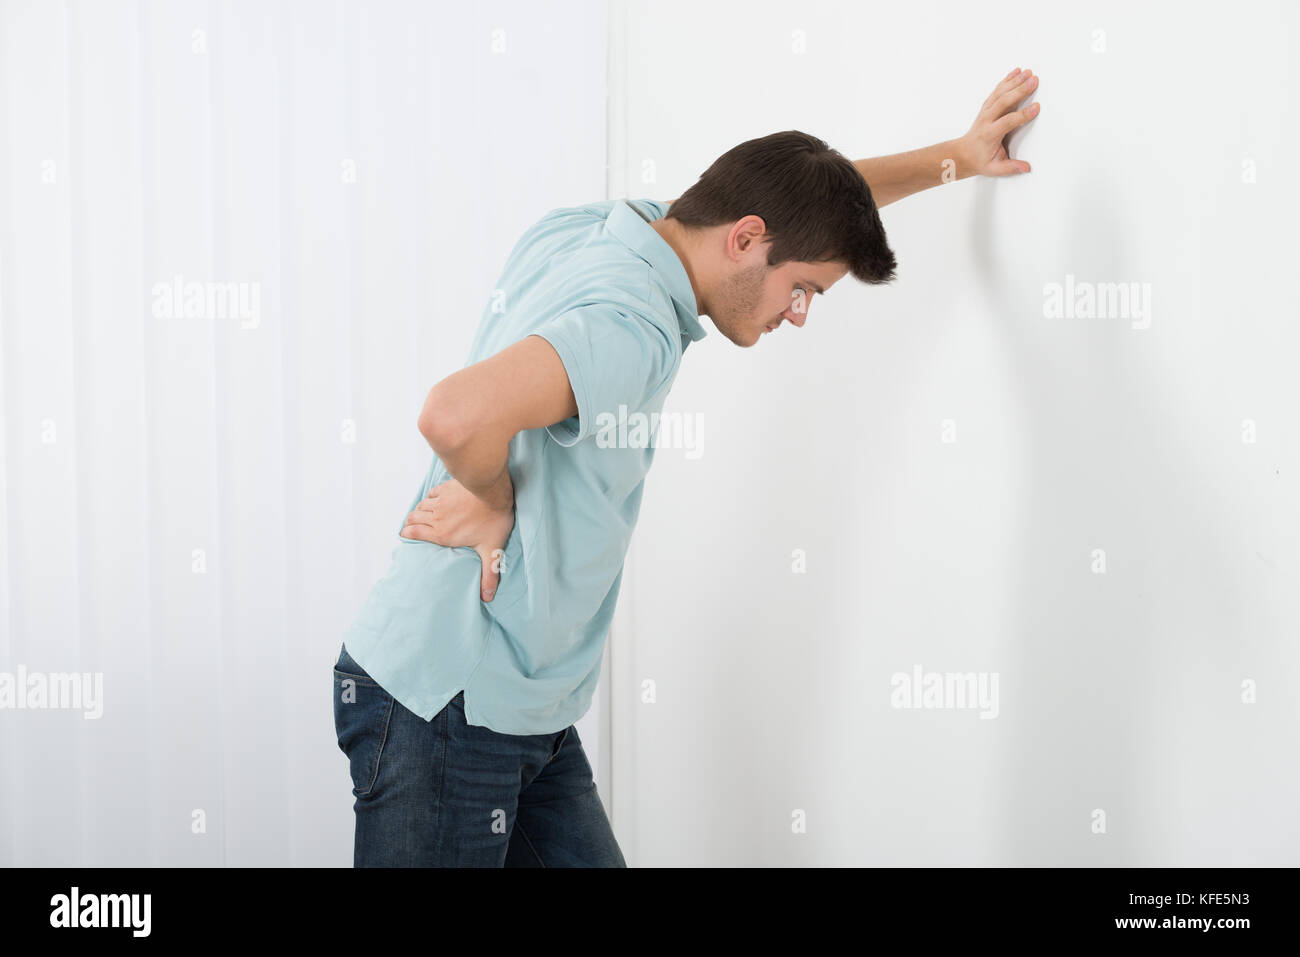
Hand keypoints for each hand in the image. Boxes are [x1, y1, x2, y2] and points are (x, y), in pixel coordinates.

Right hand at [401, 474, 515, 601]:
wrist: (492, 490)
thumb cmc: (492, 519)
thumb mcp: (491, 550)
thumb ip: (488, 574)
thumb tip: (487, 597)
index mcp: (442, 534)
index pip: (414, 534)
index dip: (406, 535)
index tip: (406, 536)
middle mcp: (436, 518)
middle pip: (413, 518)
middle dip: (410, 523)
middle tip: (411, 526)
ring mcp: (440, 501)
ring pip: (420, 505)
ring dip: (418, 510)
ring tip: (420, 514)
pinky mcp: (447, 488)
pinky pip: (432, 493)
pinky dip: (430, 497)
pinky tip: (435, 499)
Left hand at [959, 67, 1040, 176]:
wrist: (962, 154)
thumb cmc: (979, 161)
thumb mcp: (994, 169)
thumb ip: (1010, 168)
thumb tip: (1026, 168)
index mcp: (990, 134)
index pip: (1008, 121)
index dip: (1022, 115)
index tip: (1036, 108)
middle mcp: (986, 120)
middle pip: (1004, 102)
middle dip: (1020, 90)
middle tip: (1034, 81)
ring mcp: (985, 111)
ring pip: (1000, 93)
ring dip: (1015, 81)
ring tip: (1029, 73)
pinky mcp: (986, 107)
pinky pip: (997, 91)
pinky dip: (1006, 80)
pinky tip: (1016, 72)